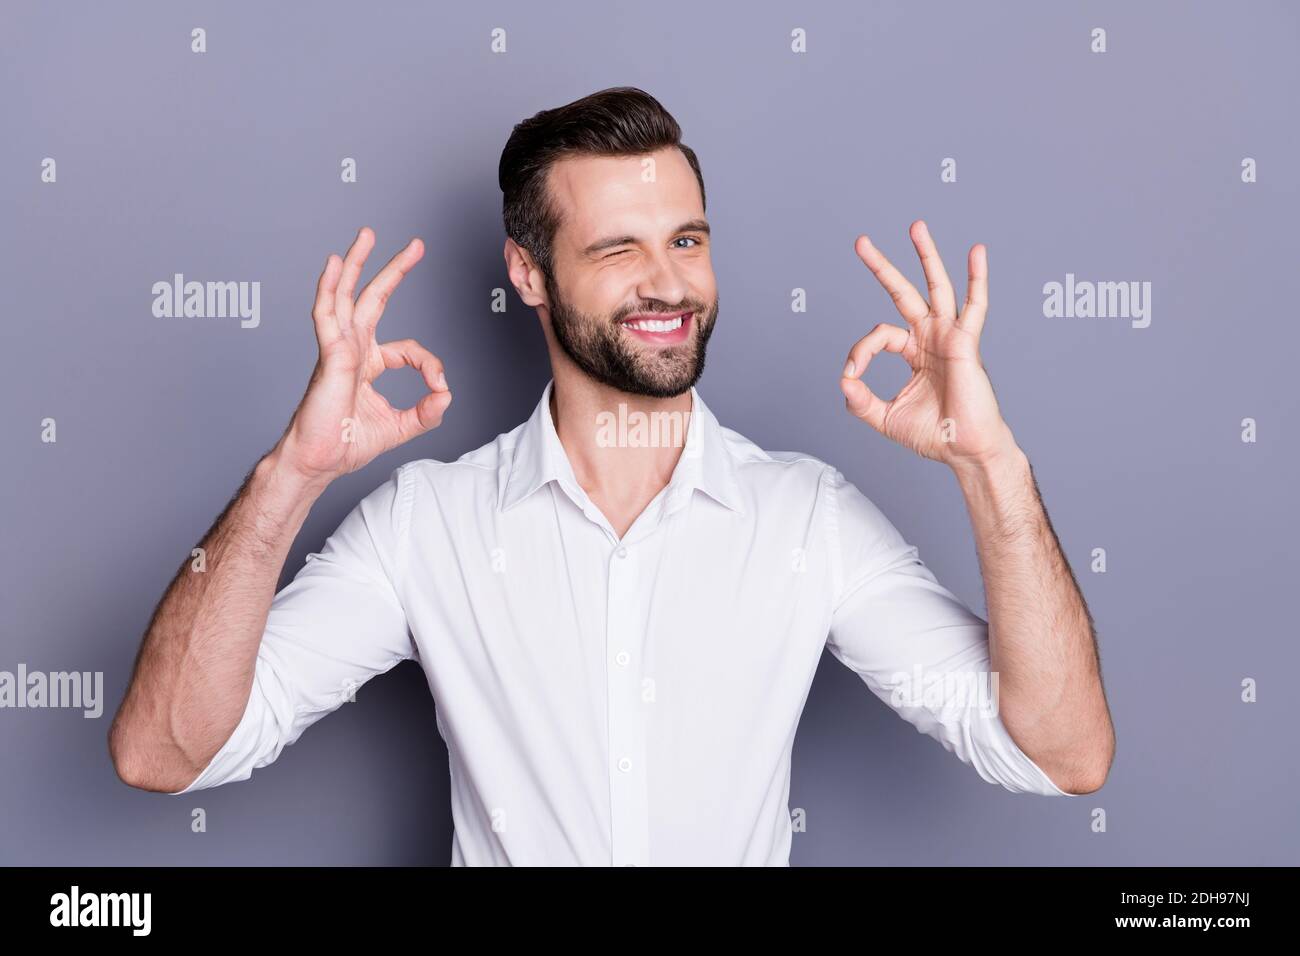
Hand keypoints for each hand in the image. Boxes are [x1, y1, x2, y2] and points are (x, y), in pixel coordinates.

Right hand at [275, 227, 451, 484]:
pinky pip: (326, 315)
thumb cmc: (346, 444)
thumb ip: (427, 412)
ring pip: (346, 295)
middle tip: (415, 245)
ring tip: (368, 235)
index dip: (428, 363)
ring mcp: (338, 349)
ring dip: (356, 263)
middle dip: (394, 270)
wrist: (319, 462)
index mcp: (368, 364)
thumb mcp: (401, 427)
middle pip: (373, 299)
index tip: (438, 385)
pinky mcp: (329, 356)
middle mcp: (352, 350)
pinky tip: (333, 264)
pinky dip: (328, 287)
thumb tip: (447, 394)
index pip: (407, 348)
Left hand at [840, 220, 1015, 467]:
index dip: (859, 352)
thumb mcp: (885, 418)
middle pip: (903, 293)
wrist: (964, 449)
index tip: (851, 376)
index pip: (879, 335)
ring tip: (915, 226)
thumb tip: (842, 380)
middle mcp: (930, 338)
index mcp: (913, 352)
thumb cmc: (933, 435)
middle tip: (860, 242)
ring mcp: (949, 337)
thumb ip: (861, 401)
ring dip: (926, 256)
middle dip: (882, 267)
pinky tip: (977, 252)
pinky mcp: (966, 343)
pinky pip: (975, 306)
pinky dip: (977, 278)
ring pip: (936, 287)